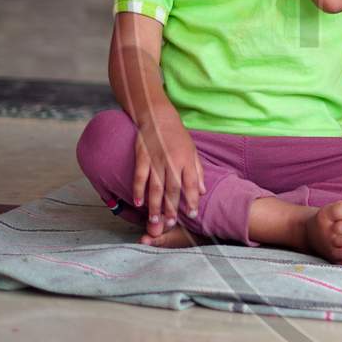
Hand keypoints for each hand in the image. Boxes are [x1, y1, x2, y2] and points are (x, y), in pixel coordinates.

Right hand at [132, 117, 205, 237]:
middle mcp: (172, 162)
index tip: (192, 214)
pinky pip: (140, 177)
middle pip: (172, 189)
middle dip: (172, 208)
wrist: (158, 117)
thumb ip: (198, 172)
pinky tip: (138, 203)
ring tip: (155, 220)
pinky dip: (138, 190)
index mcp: (187, 160)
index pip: (191, 184)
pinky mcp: (142, 158)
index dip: (192, 200)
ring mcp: (156, 160)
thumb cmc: (178, 136)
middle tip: (171, 223)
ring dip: (155, 205)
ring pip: (156, 187)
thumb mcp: (193, 151)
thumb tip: (203, 192)